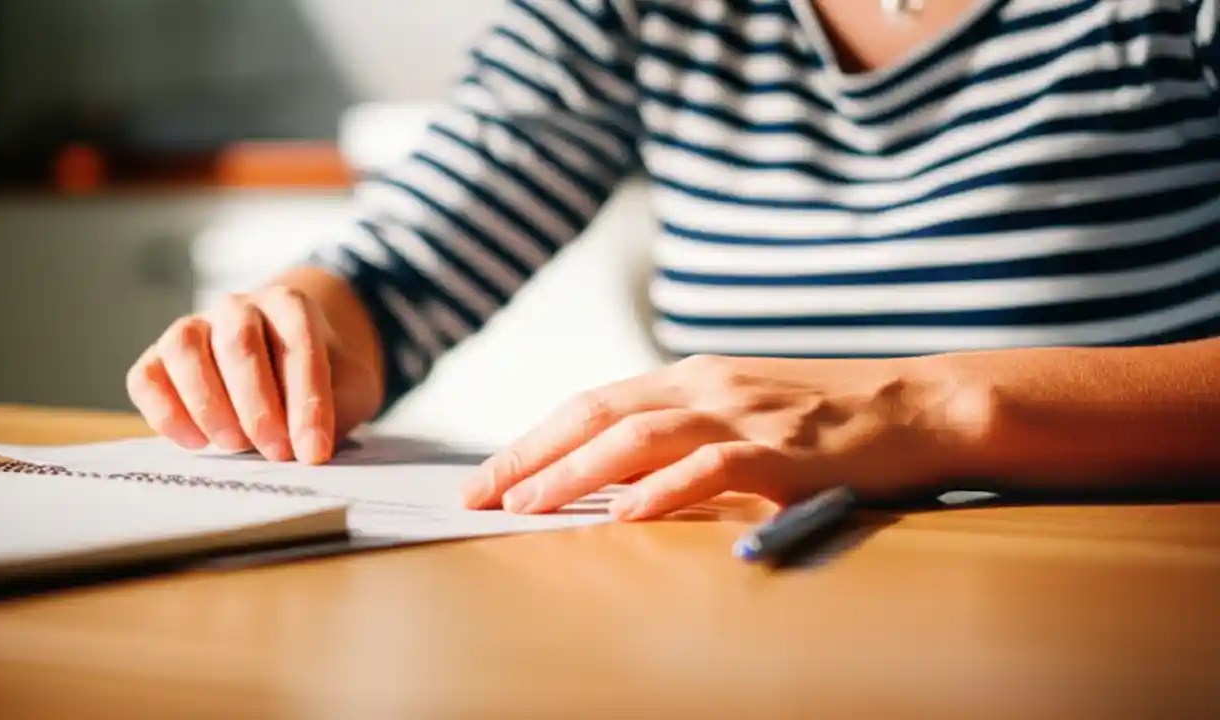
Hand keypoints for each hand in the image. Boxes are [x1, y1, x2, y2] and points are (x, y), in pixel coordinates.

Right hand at [126, 286, 381, 463]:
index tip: (314, 451)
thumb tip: (312, 448)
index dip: (307, 403)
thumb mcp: (350, 387)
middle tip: (276, 452)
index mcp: (291, 305)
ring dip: (208, 403)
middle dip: (258, 405)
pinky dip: (164, 412)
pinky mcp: (159, 357)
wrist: (281, 360)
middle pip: (239, 343)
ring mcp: (194, 327)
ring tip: (235, 446)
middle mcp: (238, 308)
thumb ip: (341, 407)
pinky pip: (147, 376)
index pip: (298, 345)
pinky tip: (196, 442)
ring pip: (185, 349)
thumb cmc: (318, 380)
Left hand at [462, 355, 984, 518]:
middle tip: (476, 495)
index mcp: (693, 378)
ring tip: (527, 507)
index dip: (533, 438)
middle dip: (530, 455)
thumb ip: (688, 435)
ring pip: (639, 435)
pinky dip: (663, 488)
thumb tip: (620, 480)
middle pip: (597, 413)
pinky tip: (623, 513)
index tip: (487, 476)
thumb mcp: (746, 414)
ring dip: (576, 472)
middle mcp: (706, 386)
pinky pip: (712, 467)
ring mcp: (743, 414)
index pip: (593, 403)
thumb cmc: (831, 419)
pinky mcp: (784, 449)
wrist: (921, 406)